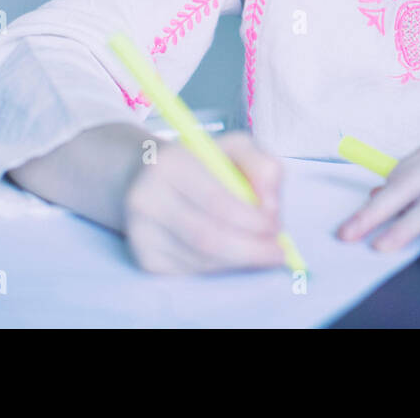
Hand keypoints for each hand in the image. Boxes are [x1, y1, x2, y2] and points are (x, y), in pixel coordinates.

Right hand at [123, 131, 285, 273]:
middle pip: (207, 238)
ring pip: (201, 260)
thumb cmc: (201, 163)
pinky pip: (192, 271)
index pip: (217, 202)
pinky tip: (231, 253)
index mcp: (170, 163)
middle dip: (251, 249)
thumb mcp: (236, 148)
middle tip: (276, 252)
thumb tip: (271, 207)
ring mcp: (141, 232)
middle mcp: (147, 198)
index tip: (277, 227)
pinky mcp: (145, 258)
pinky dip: (221, 266)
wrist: (145, 178)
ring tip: (259, 250)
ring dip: (239, 260)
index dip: (252, 220)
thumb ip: (263, 167)